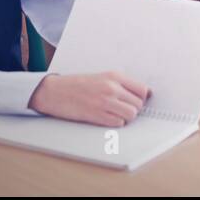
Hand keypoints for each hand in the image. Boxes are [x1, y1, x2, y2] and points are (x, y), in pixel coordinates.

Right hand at [28, 71, 150, 126]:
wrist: (55, 91)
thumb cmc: (78, 84)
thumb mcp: (102, 77)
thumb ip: (121, 84)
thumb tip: (143, 94)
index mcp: (115, 76)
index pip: (143, 90)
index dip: (142, 98)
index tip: (137, 101)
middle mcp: (112, 88)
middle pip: (139, 104)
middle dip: (133, 109)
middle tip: (123, 109)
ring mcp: (105, 102)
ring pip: (131, 115)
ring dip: (126, 117)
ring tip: (115, 114)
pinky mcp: (97, 115)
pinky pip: (118, 123)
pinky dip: (115, 123)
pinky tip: (106, 118)